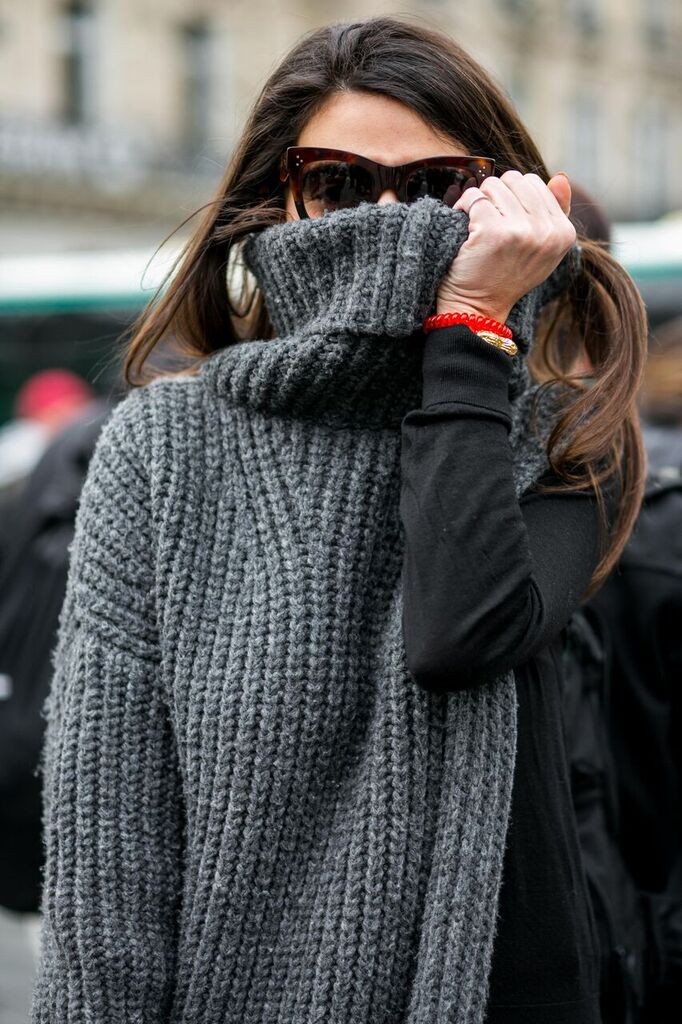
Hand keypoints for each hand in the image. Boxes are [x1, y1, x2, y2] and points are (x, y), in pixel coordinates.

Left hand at [436, 171, 575, 323]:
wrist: (478, 309)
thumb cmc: (505, 276)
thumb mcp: (541, 249)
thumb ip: (555, 212)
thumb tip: (560, 176)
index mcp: (563, 233)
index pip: (535, 183)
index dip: (512, 198)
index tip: (505, 223)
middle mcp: (547, 232)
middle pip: (514, 179)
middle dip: (496, 196)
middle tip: (488, 224)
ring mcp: (521, 231)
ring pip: (493, 185)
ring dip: (478, 202)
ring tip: (477, 228)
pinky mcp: (493, 232)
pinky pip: (473, 198)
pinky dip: (462, 208)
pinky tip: (465, 230)